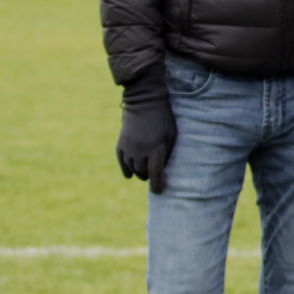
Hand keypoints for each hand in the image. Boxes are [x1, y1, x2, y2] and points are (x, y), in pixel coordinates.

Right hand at [117, 70, 176, 193]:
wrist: (144, 101)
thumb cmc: (163, 117)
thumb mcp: (172, 133)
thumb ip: (167, 151)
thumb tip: (163, 166)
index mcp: (155, 148)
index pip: (155, 172)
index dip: (157, 184)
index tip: (158, 192)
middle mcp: (140, 150)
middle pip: (143, 171)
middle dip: (148, 176)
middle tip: (153, 177)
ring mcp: (128, 147)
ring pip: (132, 168)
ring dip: (138, 173)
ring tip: (144, 174)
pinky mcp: (121, 142)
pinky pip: (121, 161)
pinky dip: (125, 169)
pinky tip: (129, 175)